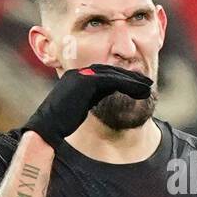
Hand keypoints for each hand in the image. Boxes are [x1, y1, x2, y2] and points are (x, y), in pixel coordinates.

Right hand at [23, 64, 153, 147]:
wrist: (48, 126)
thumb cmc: (62, 121)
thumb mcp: (80, 105)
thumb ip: (91, 97)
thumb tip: (104, 95)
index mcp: (76, 76)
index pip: (104, 72)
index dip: (122, 77)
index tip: (137, 83)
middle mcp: (79, 72)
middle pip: (110, 70)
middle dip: (130, 76)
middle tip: (147, 82)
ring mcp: (81, 75)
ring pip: (114, 73)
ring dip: (133, 80)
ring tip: (148, 86)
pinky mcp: (85, 82)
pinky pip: (112, 80)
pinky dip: (128, 84)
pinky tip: (140, 90)